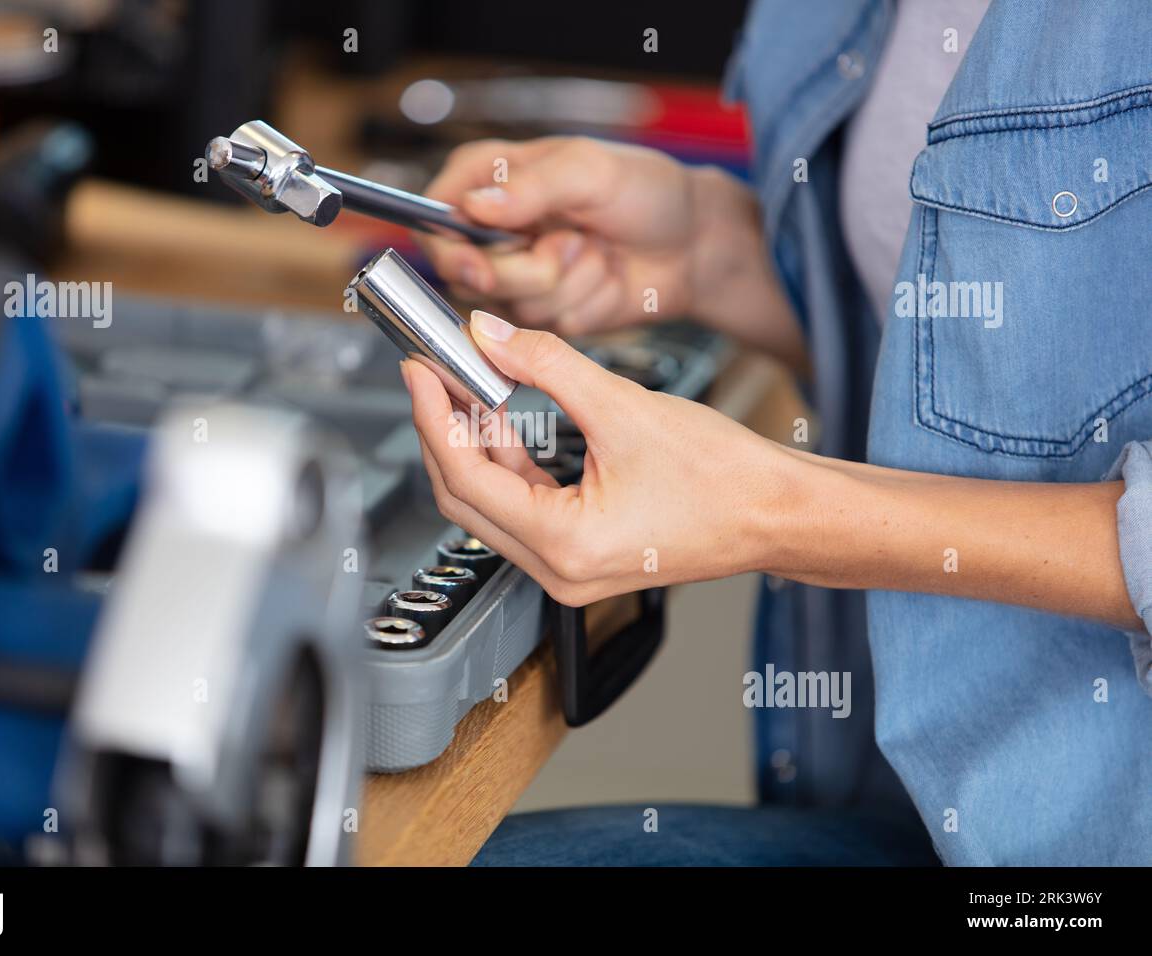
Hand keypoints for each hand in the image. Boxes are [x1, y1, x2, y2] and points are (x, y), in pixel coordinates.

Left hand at [400, 309, 795, 604]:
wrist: (776, 512)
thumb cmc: (725, 479)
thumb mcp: (625, 407)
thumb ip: (547, 366)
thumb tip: (492, 337)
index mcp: (565, 544)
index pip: (465, 477)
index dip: (432, 416)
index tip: (419, 371)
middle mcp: (558, 570)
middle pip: (466, 497)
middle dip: (442, 430)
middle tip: (432, 373)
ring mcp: (568, 568)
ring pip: (491, 503)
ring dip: (473, 444)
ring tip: (465, 385)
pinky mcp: (580, 553)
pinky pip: (523, 507)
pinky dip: (507, 463)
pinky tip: (502, 419)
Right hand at [421, 137, 807, 368]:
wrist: (693, 245)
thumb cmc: (647, 191)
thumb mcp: (590, 171)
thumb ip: (531, 187)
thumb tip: (474, 206)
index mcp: (492, 177)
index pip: (436, 213)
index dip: (449, 245)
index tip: (477, 261)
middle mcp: (495, 229)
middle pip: (466, 272)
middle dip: (528, 267)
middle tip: (572, 241)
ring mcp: (517, 273)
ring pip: (509, 304)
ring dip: (565, 284)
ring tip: (595, 251)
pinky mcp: (542, 311)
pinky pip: (541, 326)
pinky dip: (581, 304)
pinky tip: (602, 279)